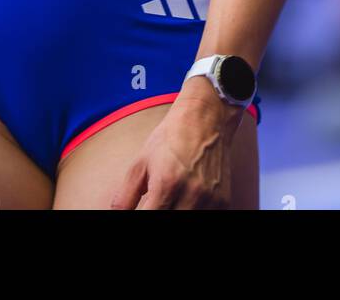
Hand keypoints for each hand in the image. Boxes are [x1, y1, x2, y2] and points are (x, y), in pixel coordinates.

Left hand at [110, 82, 243, 210]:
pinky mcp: (223, 201)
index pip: (150, 219)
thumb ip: (125, 197)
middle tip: (155, 203)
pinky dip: (192, 211)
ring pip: (188, 221)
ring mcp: (209, 199)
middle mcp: (191, 194)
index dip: (142, 219)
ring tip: (170, 200)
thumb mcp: (140, 164)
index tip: (143, 210)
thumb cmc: (169, 138)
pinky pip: (205, 217)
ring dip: (176, 212)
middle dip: (159, 212)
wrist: (205, 117)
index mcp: (166, 184)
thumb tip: (116, 216)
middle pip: (169, 222)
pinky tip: (186, 201)